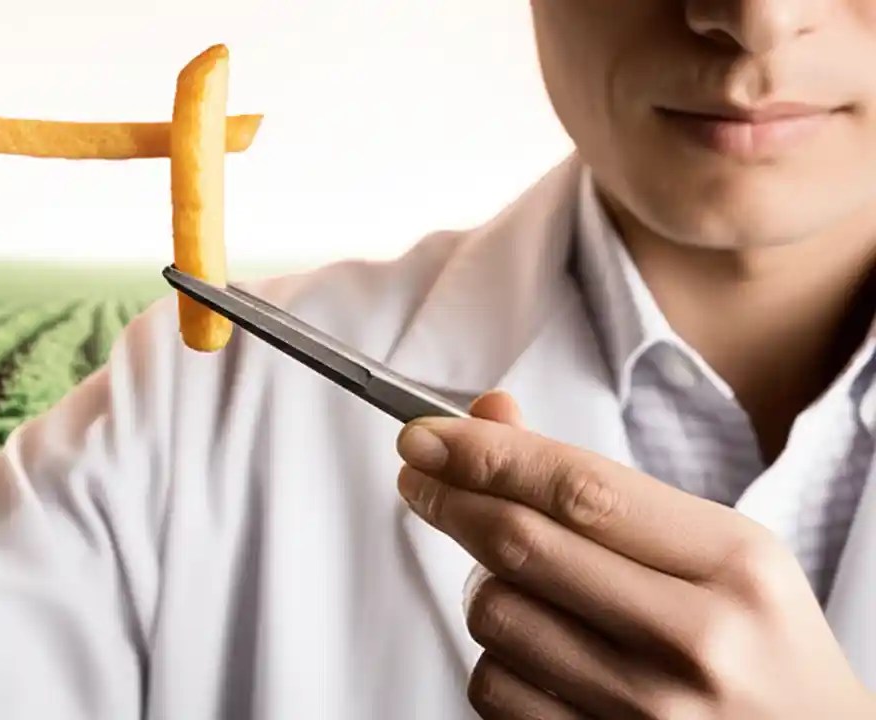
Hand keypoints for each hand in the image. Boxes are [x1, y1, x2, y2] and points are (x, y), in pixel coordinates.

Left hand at [395, 391, 874, 718]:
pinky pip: (494, 690)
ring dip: (484, 590)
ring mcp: (647, 712)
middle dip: (450, 500)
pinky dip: (497, 660)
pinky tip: (538, 653)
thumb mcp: (718, 551)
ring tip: (525, 589)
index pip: (578, 489)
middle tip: (422, 480)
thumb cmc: (759, 645)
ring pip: (495, 619)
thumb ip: (602, 488)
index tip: (427, 437)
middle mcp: (693, 639)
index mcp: (732, 565)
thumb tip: (490, 419)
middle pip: (521, 546)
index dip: (486, 454)